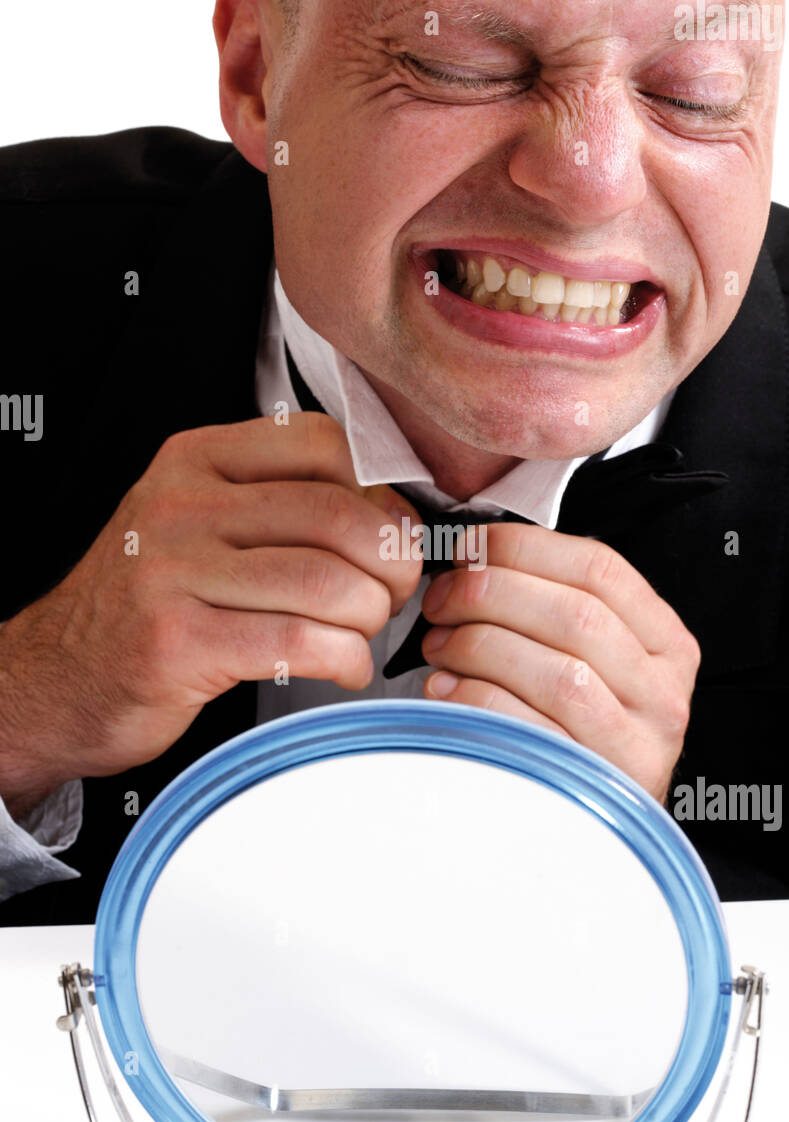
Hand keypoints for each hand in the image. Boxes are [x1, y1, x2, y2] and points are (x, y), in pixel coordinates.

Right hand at [0, 414, 420, 815]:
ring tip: (359, 633)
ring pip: (327, 582)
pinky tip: (342, 666)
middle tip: (390, 596)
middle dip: (390, 565)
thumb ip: (279, 501)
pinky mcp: (179, 641)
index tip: (392, 536)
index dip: (382, 495)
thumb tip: (394, 512)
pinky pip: (300, 641)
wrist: (60, 676)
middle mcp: (182, 505)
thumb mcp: (200, 523)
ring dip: (369, 618)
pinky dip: (344, 659)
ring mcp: (174, 572)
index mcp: (197, 459)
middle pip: (339, 517)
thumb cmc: (151, 603)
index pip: (324, 445)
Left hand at [421, 524, 699, 804]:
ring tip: (440, 646)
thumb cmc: (581, 731)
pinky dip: (475, 699)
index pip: (600, 569)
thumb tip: (475, 561)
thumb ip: (555, 608)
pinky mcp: (595, 785)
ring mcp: (636, 744)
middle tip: (442, 599)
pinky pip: (528, 727)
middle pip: (576, 616)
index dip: (525, 548)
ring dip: (480, 646)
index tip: (472, 548)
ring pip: (557, 672)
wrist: (598, 824)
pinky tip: (446, 690)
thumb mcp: (596, 663)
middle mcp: (662, 692)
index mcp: (665, 643)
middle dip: (492, 594)